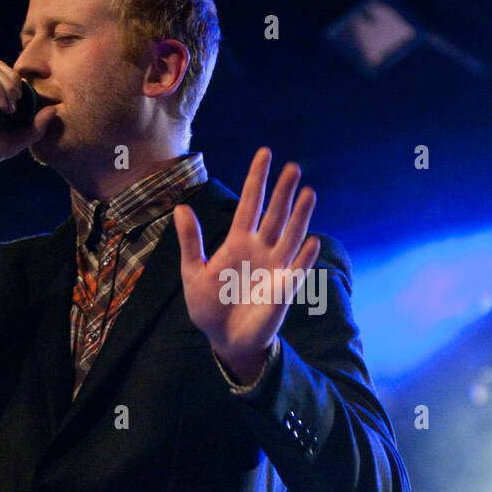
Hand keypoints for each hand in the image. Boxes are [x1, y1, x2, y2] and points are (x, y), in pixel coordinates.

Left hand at [174, 147, 320, 382]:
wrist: (225, 338)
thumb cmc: (208, 306)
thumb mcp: (193, 272)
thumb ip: (190, 242)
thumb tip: (180, 208)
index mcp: (238, 241)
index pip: (250, 203)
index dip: (257, 178)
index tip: (265, 153)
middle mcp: (261, 249)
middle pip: (274, 214)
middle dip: (283, 191)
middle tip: (292, 167)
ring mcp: (275, 267)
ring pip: (290, 235)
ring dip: (300, 216)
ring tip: (308, 192)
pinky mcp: (284, 288)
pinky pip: (297, 269)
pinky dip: (303, 257)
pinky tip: (310, 241)